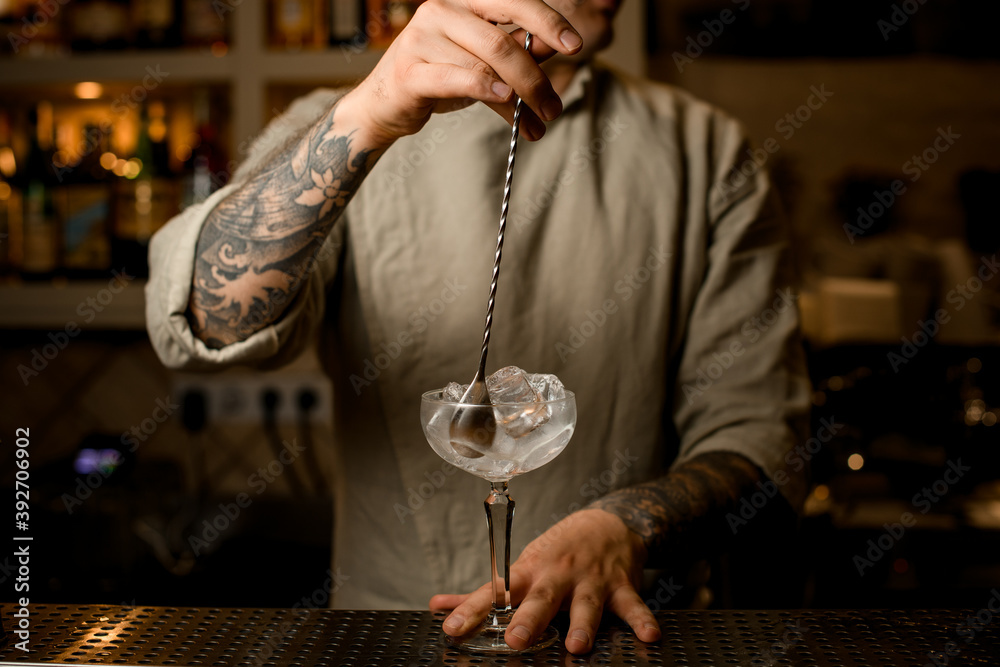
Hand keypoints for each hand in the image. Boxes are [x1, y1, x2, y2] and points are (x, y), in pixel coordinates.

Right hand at [343, 0, 583, 148]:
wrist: (385, 103)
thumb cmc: (438, 76)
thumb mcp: (482, 60)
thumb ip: (515, 50)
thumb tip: (554, 46)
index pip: (513, 1)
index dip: (547, 21)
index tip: (575, 45)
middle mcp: (440, 10)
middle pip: (502, 42)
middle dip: (535, 79)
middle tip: (554, 108)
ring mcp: (421, 38)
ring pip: (485, 68)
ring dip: (518, 101)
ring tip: (535, 123)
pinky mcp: (410, 71)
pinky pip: (459, 79)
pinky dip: (487, 90)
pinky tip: (507, 101)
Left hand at [429, 509, 661, 653]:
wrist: (607, 524)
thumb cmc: (557, 552)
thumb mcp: (521, 567)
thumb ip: (480, 593)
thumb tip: (437, 604)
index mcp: (529, 572)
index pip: (494, 592)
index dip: (471, 609)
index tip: (451, 627)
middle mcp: (557, 575)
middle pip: (541, 597)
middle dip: (529, 618)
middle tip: (515, 639)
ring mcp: (590, 580)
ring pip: (586, 604)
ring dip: (583, 624)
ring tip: (577, 645)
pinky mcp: (621, 586)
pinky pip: (633, 605)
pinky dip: (642, 620)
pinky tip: (649, 636)